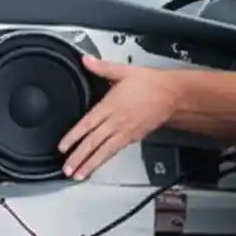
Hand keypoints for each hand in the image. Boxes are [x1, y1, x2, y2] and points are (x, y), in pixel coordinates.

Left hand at [58, 55, 181, 179]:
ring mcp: (125, 132)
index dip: (74, 136)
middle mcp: (117, 122)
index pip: (88, 124)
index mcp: (111, 106)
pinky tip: (97, 166)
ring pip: (104, 151)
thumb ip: (103, 67)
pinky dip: (104, 160)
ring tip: (79, 174)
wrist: (172, 95)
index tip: (63, 146)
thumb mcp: (125, 71)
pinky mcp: (133, 138)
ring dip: (90, 164)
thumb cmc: (151, 83)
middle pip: (94, 142)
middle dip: (79, 157)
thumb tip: (86, 60)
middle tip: (67, 169)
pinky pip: (114, 151)